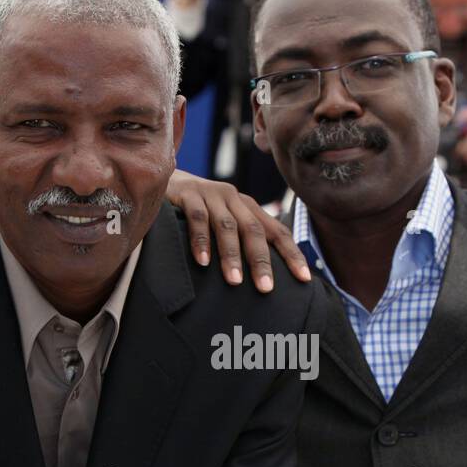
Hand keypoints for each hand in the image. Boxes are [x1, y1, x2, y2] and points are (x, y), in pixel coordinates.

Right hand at [167, 170, 310, 290]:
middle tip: (266, 289)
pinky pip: (197, 218)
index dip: (292, 254)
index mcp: (249, 207)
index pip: (277, 231)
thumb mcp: (223, 221)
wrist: (161, 177)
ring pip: (227, 226)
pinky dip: (201, 241)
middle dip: (261, 261)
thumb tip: (264, 280)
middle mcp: (234, 198)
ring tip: (235, 282)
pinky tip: (203, 262)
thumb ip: (241, 241)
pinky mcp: (187, 194)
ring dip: (231, 255)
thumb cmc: (197, 210)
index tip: (305, 278)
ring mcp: (211, 194)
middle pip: (254, 230)